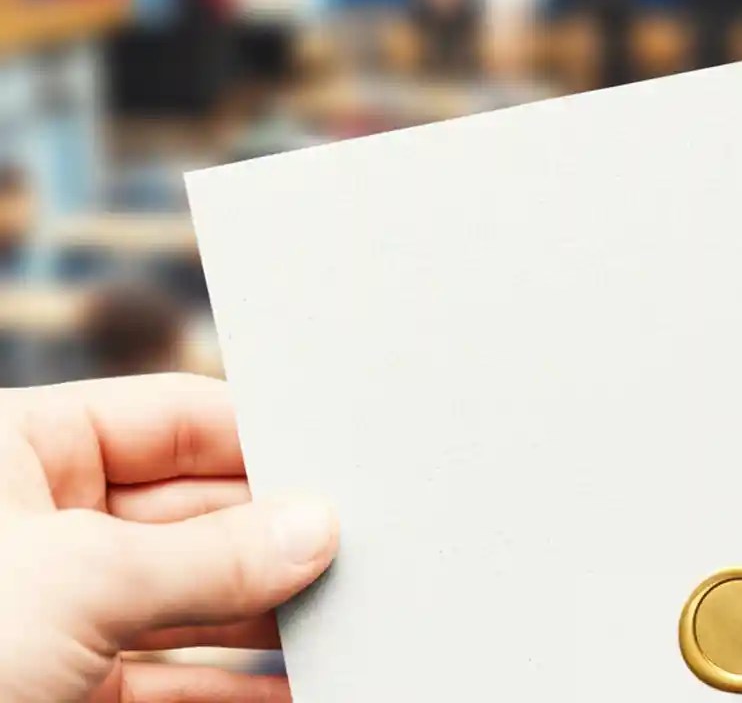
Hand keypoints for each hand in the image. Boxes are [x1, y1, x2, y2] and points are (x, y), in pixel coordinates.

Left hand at [0, 374, 338, 702]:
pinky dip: (235, 685)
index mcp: (19, 449)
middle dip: (275, 536)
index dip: (259, 442)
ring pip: (191, 598)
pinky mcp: (67, 687)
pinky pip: (173, 677)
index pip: (172, 420)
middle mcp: (40, 522)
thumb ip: (209, 556)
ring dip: (267, 613)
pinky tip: (295, 685)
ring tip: (340, 616)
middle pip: (195, 512)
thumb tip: (313, 530)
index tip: (337, 470)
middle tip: (353, 550)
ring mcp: (56, 610)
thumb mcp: (77, 581)